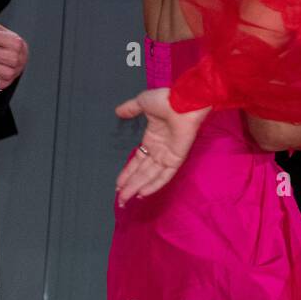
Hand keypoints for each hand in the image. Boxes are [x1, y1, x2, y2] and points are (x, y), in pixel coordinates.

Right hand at [114, 88, 208, 204]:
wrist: (183, 101)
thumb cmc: (165, 100)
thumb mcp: (143, 102)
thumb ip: (131, 108)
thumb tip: (118, 112)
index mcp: (152, 138)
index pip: (138, 161)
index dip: (128, 172)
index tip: (118, 183)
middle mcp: (159, 150)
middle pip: (142, 172)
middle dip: (130, 185)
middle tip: (119, 199)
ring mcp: (167, 156)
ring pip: (150, 176)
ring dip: (137, 187)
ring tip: (125, 199)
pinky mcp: (176, 159)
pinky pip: (165, 175)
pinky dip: (154, 185)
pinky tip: (142, 193)